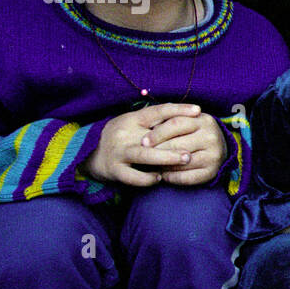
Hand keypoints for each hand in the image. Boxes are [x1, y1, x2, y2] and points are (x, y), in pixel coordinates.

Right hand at [85, 104, 201, 185]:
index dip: (178, 110)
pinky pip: (132, 176)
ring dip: (165, 158)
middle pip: (152, 136)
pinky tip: (160, 179)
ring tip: (184, 160)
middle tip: (194, 147)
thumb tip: (188, 115)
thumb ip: (156, 121)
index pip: (157, 111)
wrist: (90, 154)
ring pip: (143, 155)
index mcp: (132, 119)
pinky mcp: (114, 170)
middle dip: (175, 141)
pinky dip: (146, 179)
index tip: (198, 110)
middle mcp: (125, 134)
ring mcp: (119, 152)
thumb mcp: (135, 123)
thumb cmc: (122, 137)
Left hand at [146, 110, 227, 185]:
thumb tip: (146, 132)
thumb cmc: (194, 132)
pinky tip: (163, 175)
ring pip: (181, 162)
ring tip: (152, 164)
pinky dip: (172, 178)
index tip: (143, 142)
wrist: (218, 147)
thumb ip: (170, 120)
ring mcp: (214, 155)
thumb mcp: (187, 120)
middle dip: (157, 151)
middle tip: (143, 156)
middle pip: (178, 144)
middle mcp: (211, 137)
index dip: (157, 133)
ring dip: (163, 165)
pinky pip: (187, 178)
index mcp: (204, 120)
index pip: (176, 124)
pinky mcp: (212, 172)